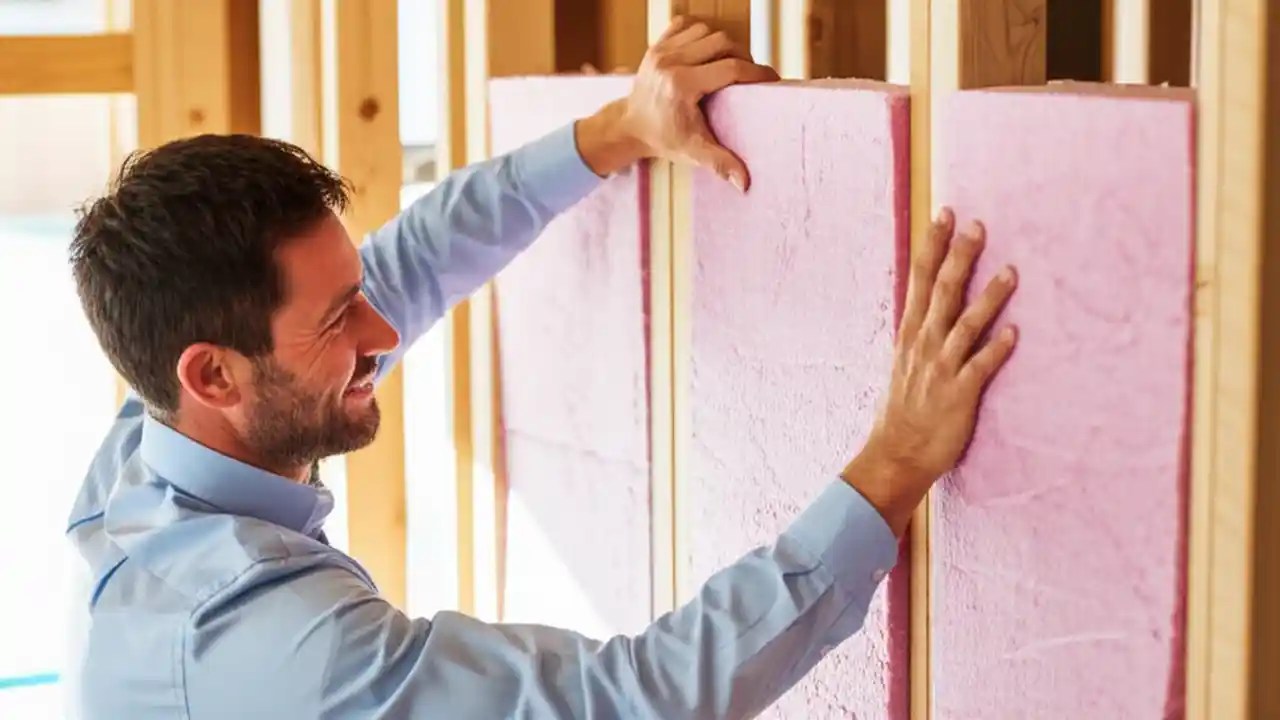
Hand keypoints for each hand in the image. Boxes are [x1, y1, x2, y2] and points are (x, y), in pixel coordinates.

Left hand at [574, 16, 778, 186]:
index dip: (756, 71)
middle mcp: (671, 62)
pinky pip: (686, 25)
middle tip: (749, 72)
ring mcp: (662, 50)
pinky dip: (701, 34)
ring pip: (706, 31)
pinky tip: (707, 51)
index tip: (770, 78)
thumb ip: (720, 164)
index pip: (730, 68)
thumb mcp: (692, 152)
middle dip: (742, 55)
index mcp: (682, 85)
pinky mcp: (657, 45)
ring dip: (722, 44)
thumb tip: (745, 183)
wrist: (629, 127)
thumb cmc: (662, 138)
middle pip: (721, 43)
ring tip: (730, 62)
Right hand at [843, 208, 1018, 535]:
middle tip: (976, 225)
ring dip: (988, 297)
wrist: (896, 454)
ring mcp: (940, 368)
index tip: (944, 215)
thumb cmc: (902, 411)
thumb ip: (920, 332)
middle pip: (941, 292)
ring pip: (965, 324)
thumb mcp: (903, 363)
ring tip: (1010, 271)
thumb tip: (932, 305)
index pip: (918, 280)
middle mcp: (923, 346)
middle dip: (958, 257)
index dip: (931, 246)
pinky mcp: (959, 394)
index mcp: (910, 335)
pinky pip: (980, 366)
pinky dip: (996, 348)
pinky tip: (1014, 332)